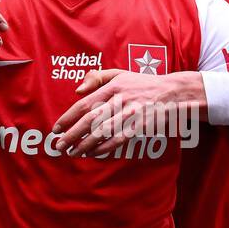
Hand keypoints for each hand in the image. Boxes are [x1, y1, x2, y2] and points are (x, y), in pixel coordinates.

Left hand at [53, 69, 195, 156]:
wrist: (172, 93)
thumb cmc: (142, 84)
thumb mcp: (120, 74)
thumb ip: (97, 77)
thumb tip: (77, 90)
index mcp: (112, 87)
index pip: (84, 104)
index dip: (68, 118)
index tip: (56, 129)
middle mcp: (120, 100)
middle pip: (90, 120)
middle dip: (72, 135)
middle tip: (59, 146)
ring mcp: (130, 114)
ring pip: (102, 133)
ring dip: (84, 144)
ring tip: (72, 152)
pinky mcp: (139, 126)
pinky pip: (118, 140)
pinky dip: (103, 148)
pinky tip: (92, 153)